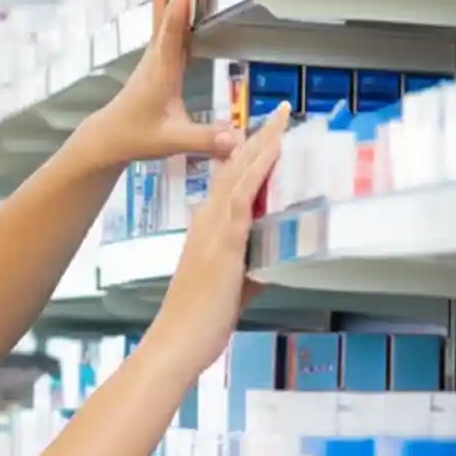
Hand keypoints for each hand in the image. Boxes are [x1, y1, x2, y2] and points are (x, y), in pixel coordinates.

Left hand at [89, 0, 239, 163]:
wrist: (109, 137)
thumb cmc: (136, 136)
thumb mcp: (171, 141)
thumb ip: (204, 139)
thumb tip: (237, 140)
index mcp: (162, 70)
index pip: (172, 32)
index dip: (181, 8)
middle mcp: (157, 57)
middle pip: (167, 16)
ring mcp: (155, 57)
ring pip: (165, 19)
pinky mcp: (156, 61)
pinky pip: (168, 29)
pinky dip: (175, 13)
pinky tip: (182, 3)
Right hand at [149, 103, 290, 374]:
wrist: (175, 342)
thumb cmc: (197, 322)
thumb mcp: (233, 290)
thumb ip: (253, 270)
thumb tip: (275, 261)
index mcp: (206, 231)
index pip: (230, 184)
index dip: (249, 157)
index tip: (266, 135)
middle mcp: (206, 223)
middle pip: (233, 170)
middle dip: (258, 140)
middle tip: (279, 113)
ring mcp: (213, 231)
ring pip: (238, 176)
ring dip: (261, 145)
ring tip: (280, 119)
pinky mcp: (222, 244)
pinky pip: (241, 198)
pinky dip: (257, 171)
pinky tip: (272, 152)